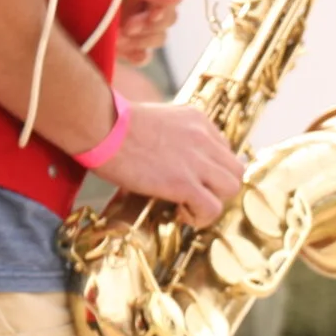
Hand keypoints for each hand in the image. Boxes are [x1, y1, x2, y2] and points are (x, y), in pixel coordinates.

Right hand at [91, 101, 245, 227]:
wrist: (100, 125)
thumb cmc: (112, 122)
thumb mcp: (154, 119)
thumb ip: (171, 135)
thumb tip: (166, 158)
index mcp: (196, 118)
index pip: (223, 150)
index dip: (209, 169)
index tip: (191, 177)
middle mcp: (203, 137)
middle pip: (235, 170)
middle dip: (217, 186)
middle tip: (193, 194)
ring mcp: (196, 161)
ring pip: (231, 188)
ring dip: (213, 200)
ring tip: (187, 205)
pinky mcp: (184, 183)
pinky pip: (212, 208)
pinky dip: (199, 217)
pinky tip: (179, 213)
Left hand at [115, 0, 184, 64]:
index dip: (162, 10)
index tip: (148, 17)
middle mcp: (138, 2)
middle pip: (167, 22)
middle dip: (149, 28)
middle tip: (126, 29)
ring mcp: (130, 24)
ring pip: (156, 40)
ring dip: (139, 41)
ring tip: (116, 37)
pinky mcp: (120, 44)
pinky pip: (142, 56)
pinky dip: (135, 54)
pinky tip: (119, 49)